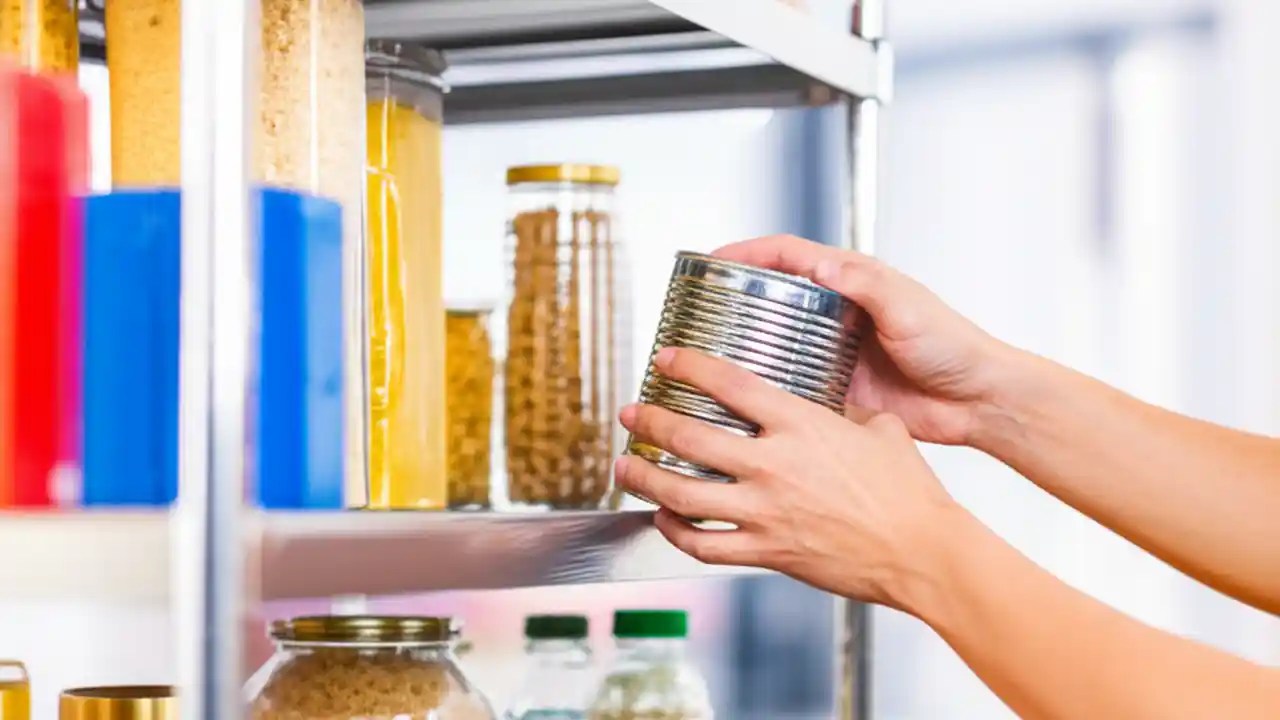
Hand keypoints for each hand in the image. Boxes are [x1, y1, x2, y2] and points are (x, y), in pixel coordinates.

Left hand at [616, 347, 963, 608]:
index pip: (728, 384)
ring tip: (626, 465)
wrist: (922, 551)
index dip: (689, 367)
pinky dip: (674, 532)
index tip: (667, 360)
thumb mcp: (880, 431)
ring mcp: (765, 511)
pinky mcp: (766, 551)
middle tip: (631, 413)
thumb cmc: (909, 495)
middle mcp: (774, 465)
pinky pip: (703, 544)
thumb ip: (845, 415)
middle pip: (688, 436)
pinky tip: (664, 520)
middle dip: (649, 421)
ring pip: (681, 494)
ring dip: (644, 477)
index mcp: (801, 425)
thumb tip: (835, 406)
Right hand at [714, 235, 1018, 445]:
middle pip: (774, 295)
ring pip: (777, 339)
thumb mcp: (908, 307)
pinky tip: (744, 395)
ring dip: (745, 343)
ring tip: (709, 353)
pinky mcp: (836, 386)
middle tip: (700, 307)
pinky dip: (768, 384)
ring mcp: (835, 349)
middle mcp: (839, 312)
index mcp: (853, 281)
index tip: (713, 259)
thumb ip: (867, 284)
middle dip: (735, 296)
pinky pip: (792, 381)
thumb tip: (823, 265)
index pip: (788, 256)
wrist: (976, 401)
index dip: (748, 253)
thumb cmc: (954, 347)